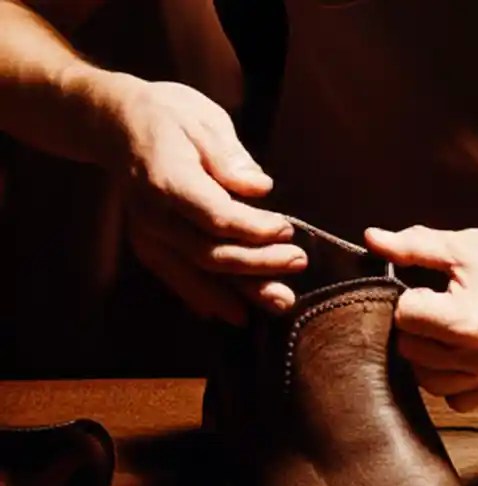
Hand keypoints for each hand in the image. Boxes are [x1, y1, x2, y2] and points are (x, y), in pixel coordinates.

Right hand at [96, 75, 301, 323]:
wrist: (115, 124)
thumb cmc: (168, 116)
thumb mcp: (202, 119)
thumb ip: (228, 156)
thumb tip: (259, 187)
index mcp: (166, 176)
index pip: (212, 214)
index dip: (252, 228)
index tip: (287, 229)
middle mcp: (151, 212)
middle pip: (208, 250)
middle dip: (258, 263)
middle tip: (298, 262)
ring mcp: (146, 233)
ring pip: (195, 271)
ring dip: (240, 292)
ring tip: (281, 303)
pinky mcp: (148, 245)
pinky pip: (177, 278)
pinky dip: (205, 298)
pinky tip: (235, 313)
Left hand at [365, 222, 477, 410]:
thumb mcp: (465, 246)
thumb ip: (413, 246)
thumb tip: (373, 239)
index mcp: (466, 321)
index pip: (402, 317)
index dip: (408, 297)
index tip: (425, 288)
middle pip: (411, 352)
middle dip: (417, 327)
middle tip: (436, 306)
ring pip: (430, 382)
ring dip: (429, 357)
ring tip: (446, 330)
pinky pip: (461, 400)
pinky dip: (454, 382)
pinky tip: (463, 355)